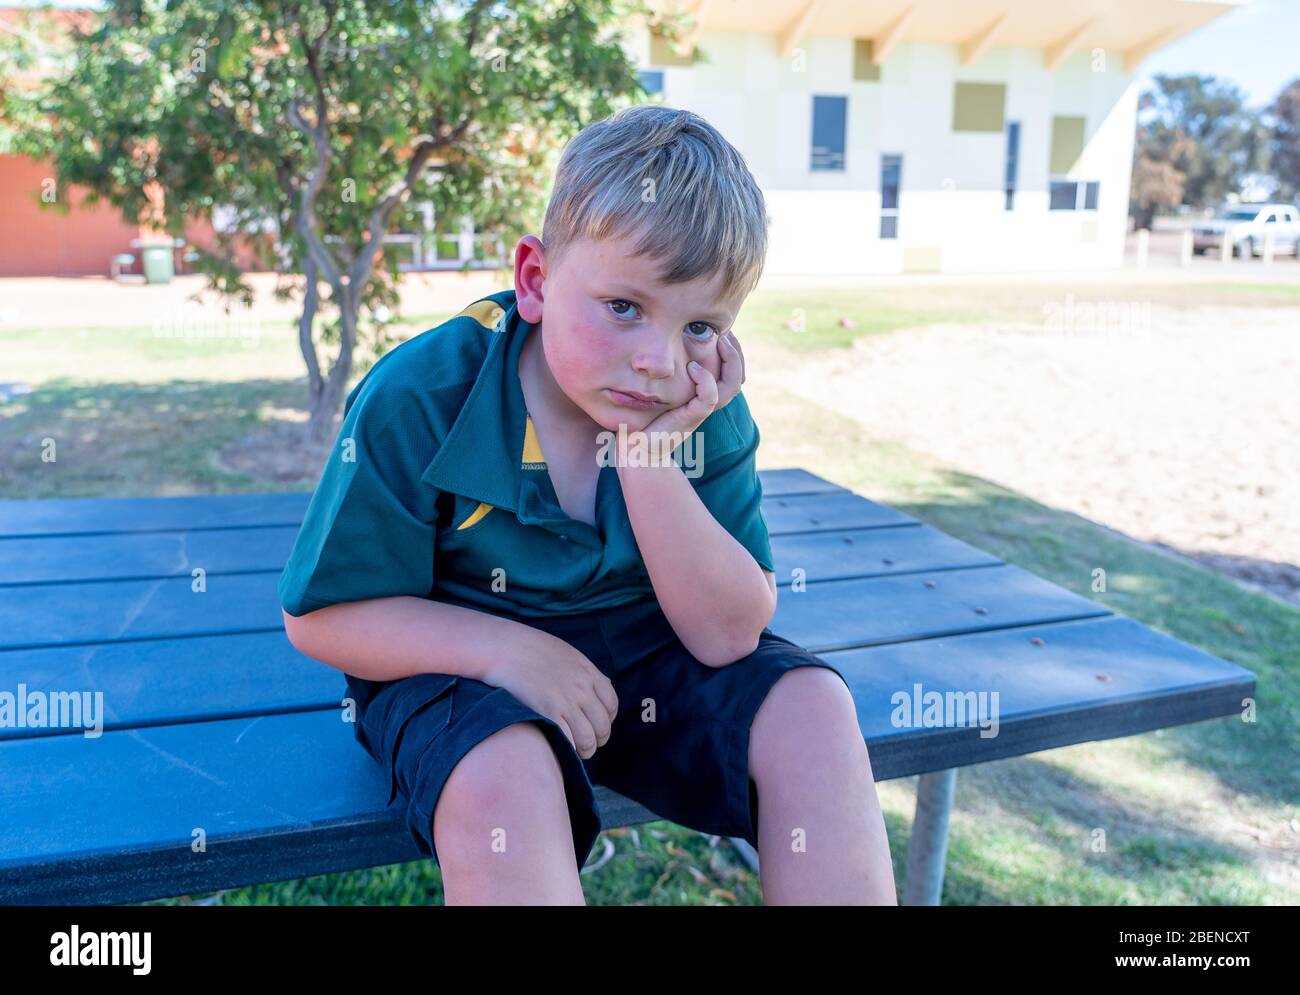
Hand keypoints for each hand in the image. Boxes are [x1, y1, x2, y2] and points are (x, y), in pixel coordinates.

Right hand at [483, 628, 617, 759]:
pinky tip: (561, 749)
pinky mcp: (548, 713)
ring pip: (588, 739)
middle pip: (602, 726)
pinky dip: (568, 750)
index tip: (596, 725)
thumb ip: (586, 671)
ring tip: (576, 752)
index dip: (606, 720)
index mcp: (589, 673)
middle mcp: (582, 689)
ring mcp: (566, 702)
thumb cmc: (532, 649)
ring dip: (585, 750)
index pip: (611, 704)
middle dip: (598, 740)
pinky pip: (568, 741)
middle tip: (587, 745)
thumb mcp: (568, 654)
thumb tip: (604, 684)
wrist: (506, 648)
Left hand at [627, 330, 746, 463]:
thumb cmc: (644, 417)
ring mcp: (701, 411)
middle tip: (726, 332)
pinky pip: (709, 398)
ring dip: (729, 361)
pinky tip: (693, 367)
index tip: (724, 330)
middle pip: (737, 377)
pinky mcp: (691, 418)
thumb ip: (666, 369)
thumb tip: (661, 340)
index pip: (731, 372)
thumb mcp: (657, 388)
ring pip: (730, 386)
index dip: (733, 351)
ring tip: (720, 341)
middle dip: (736, 352)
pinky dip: (705, 380)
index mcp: (703, 395)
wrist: (637, 448)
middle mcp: (707, 402)